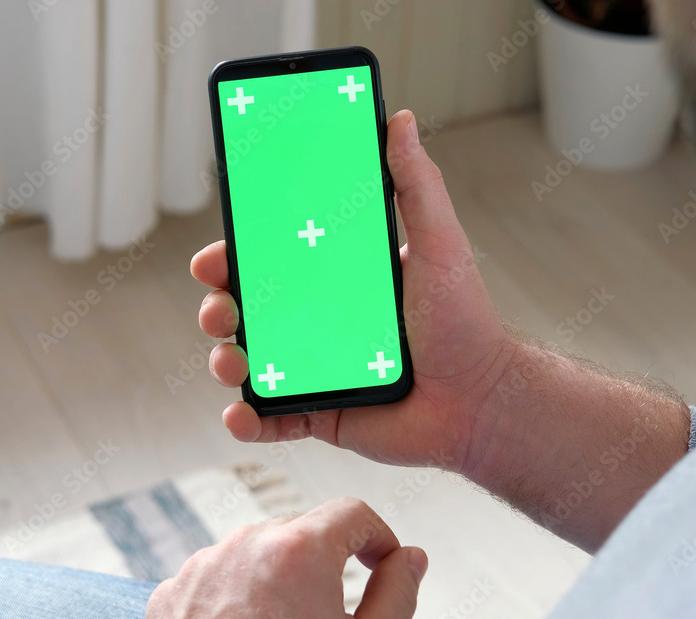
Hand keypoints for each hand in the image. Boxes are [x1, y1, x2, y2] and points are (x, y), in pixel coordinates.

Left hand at [142, 497, 427, 618]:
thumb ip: (398, 593)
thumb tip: (409, 558)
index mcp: (297, 551)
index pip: (352, 513)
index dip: (378, 537)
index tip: (380, 562)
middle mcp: (243, 547)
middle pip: (300, 532)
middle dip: (323, 563)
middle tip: (334, 618)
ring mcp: (199, 570)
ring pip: (254, 555)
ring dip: (276, 581)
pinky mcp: (167, 597)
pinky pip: (214, 580)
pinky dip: (233, 600)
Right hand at [193, 109, 692, 552]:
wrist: (484, 401)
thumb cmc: (465, 322)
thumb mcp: (438, 244)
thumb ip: (417, 184)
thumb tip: (399, 121)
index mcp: (337, 280)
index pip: (271, 261)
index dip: (233, 257)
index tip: (212, 255)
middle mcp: (319, 322)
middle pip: (247, 311)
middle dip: (218, 308)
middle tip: (220, 309)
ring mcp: (316, 370)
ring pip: (249, 364)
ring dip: (224, 362)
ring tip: (232, 364)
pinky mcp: (321, 415)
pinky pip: (271, 420)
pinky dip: (246, 421)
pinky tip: (240, 415)